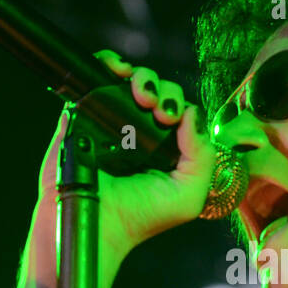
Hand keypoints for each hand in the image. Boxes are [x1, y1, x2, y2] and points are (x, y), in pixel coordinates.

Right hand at [37, 50, 217, 253]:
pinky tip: (117, 69)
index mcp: (167, 147)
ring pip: (132, 79)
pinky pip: (96, 76)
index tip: (174, 121)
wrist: (97, 224)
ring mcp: (111, 121)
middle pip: (160, 90)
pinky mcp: (83, 114)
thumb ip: (203, 156)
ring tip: (142, 95)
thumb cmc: (141, 217)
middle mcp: (141, 132)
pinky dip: (108, 62)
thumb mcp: (189, 194)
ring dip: (142, 77)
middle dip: (165, 92)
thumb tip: (192, 113)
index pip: (182, 110)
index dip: (182, 107)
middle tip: (160, 111)